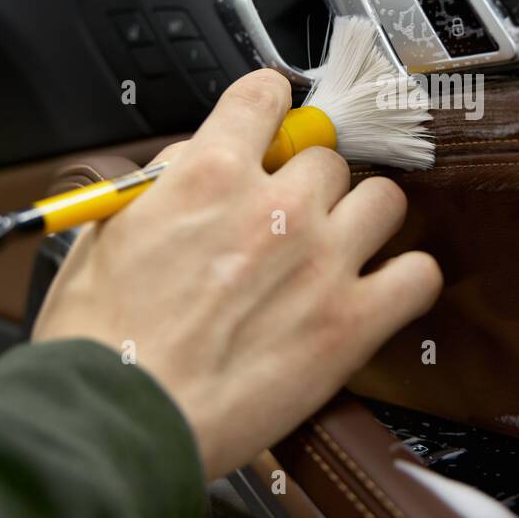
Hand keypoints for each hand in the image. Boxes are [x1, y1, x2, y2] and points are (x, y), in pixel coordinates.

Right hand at [32, 68, 441, 479]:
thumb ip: (164, 182)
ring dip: (363, 218)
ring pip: (383, 199)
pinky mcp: (350, 323)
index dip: (270, 108)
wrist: (116, 421)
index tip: (274, 126)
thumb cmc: (100, 341)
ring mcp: (321, 262)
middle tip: (288, 220)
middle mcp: (276, 207)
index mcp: (211, 176)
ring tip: (340, 248)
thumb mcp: (107, 230)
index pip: (266, 96)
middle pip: (328, 159)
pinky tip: (383, 290)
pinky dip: (407, 279)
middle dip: (308, 185)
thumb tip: (198, 160)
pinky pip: (418, 275)